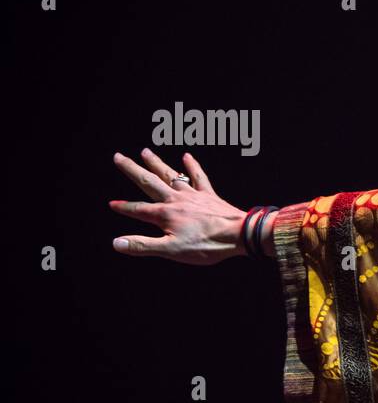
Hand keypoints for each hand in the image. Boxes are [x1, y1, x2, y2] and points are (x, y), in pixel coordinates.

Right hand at [110, 149, 251, 264]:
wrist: (239, 234)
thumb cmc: (207, 245)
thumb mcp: (171, 250)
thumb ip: (143, 245)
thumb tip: (117, 243)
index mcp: (164, 214)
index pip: (138, 210)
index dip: (124, 208)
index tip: (112, 204)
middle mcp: (175, 200)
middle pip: (149, 182)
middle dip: (132, 170)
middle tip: (118, 157)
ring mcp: (193, 195)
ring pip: (170, 175)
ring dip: (156, 163)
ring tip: (145, 151)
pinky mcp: (209, 195)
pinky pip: (198, 177)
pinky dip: (192, 166)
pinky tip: (187, 156)